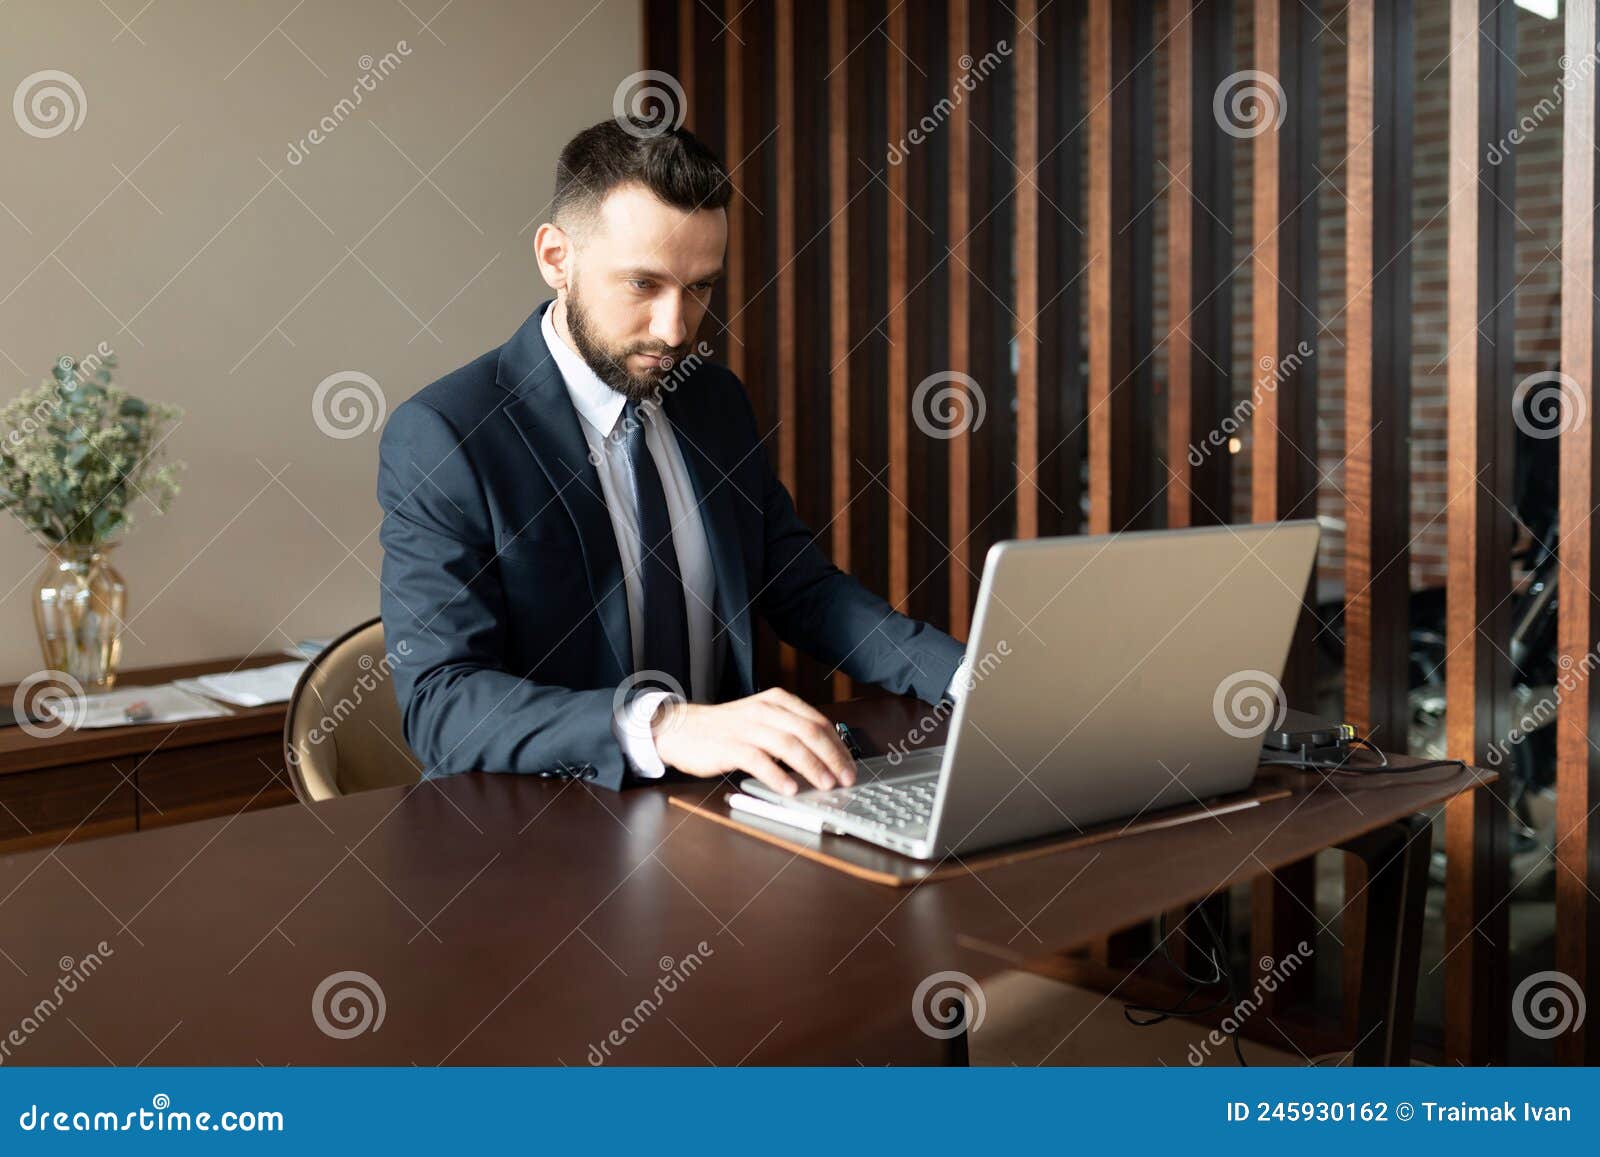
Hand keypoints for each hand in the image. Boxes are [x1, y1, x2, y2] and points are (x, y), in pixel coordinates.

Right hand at [650, 688, 856, 795]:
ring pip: (789, 744)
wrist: (682, 729)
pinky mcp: (730, 745)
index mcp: (777, 702)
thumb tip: (823, 759)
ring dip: (812, 767)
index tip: (850, 766)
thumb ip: (788, 732)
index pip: (818, 722)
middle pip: (808, 732)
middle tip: (845, 779)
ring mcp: (747, 726)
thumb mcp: (761, 720)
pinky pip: (759, 760)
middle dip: (832, 757)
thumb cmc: (725, 729)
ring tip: (825, 785)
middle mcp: (765, 710)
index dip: (838, 745)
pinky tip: (790, 789)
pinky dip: (778, 776)